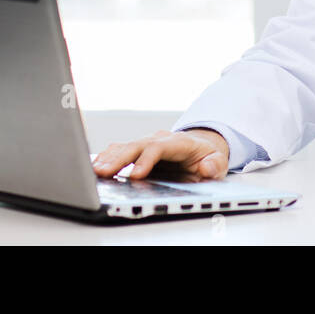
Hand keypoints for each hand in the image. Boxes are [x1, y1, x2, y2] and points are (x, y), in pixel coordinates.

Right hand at [91, 128, 229, 180]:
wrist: (202, 146)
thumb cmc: (207, 157)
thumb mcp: (218, 161)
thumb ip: (215, 165)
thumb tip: (206, 167)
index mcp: (179, 142)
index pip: (159, 148)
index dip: (146, 160)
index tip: (135, 175)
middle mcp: (160, 139)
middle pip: (137, 145)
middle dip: (120, 159)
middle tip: (105, 172)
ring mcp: (148, 142)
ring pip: (126, 146)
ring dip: (110, 157)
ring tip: (96, 170)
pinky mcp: (139, 149)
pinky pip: (121, 150)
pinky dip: (107, 156)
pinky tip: (96, 165)